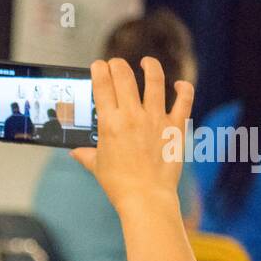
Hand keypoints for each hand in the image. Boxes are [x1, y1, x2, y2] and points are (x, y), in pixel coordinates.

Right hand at [71, 57, 194, 212]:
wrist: (146, 197)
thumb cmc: (119, 185)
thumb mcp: (97, 166)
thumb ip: (86, 154)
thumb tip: (76, 152)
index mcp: (110, 123)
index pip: (102, 86)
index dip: (99, 70)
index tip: (98, 65)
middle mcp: (132, 116)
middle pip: (124, 77)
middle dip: (118, 65)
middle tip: (116, 63)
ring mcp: (155, 119)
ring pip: (154, 81)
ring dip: (150, 66)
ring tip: (147, 62)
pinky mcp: (175, 127)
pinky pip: (183, 101)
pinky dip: (184, 89)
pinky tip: (180, 84)